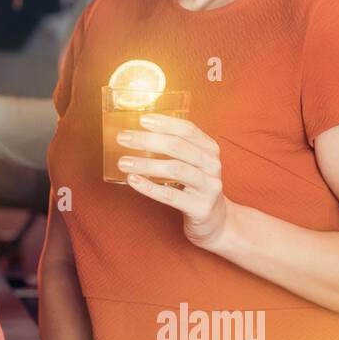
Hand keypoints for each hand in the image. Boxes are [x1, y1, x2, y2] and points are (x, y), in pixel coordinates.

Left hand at [116, 112, 230, 249]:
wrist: (215, 219)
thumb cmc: (195, 186)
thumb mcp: (192, 163)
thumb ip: (174, 148)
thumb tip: (137, 132)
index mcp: (210, 149)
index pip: (188, 129)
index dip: (165, 123)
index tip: (141, 119)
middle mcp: (212, 165)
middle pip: (178, 147)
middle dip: (147, 140)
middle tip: (122, 138)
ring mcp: (209, 187)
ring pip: (175, 170)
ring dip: (145, 164)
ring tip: (122, 162)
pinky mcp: (200, 208)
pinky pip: (171, 196)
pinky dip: (149, 187)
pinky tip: (132, 180)